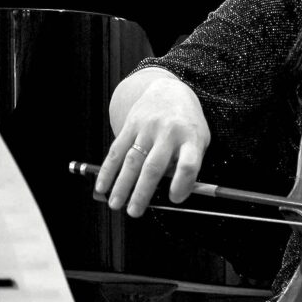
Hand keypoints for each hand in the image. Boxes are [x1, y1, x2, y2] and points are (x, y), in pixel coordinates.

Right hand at [95, 73, 209, 217]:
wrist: (170, 90)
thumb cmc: (187, 124)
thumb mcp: (199, 140)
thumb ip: (186, 164)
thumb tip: (170, 195)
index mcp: (191, 138)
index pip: (188, 164)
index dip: (181, 184)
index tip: (175, 199)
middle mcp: (169, 132)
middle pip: (154, 166)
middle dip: (142, 192)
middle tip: (134, 212)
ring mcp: (148, 127)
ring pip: (132, 160)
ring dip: (122, 185)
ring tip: (116, 204)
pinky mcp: (131, 124)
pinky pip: (117, 150)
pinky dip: (108, 170)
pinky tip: (102, 185)